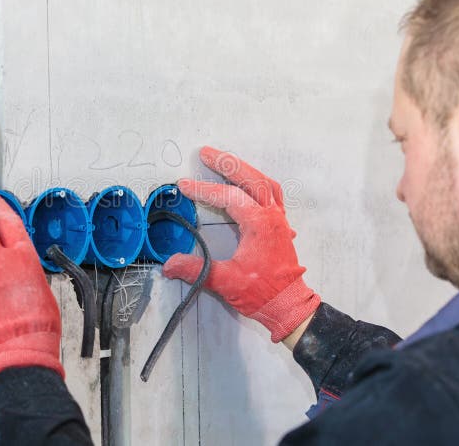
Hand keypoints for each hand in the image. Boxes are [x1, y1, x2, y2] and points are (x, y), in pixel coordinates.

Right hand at [163, 146, 320, 341]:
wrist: (289, 306)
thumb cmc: (262, 293)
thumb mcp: (225, 282)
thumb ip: (196, 270)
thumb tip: (169, 264)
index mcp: (259, 224)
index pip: (228, 197)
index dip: (204, 190)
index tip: (184, 185)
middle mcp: (272, 216)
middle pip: (251, 178)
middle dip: (227, 163)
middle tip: (206, 152)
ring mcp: (279, 220)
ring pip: (265, 183)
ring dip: (245, 170)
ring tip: (225, 161)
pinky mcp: (280, 226)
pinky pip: (272, 195)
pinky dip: (259, 184)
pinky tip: (248, 184)